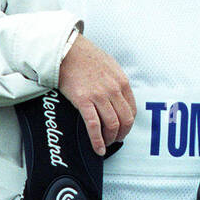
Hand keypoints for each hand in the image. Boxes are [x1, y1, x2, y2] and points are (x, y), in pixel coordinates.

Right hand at [56, 34, 135, 154]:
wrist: (67, 50)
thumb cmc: (86, 56)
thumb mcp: (110, 65)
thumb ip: (116, 81)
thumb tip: (118, 95)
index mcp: (122, 81)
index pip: (132, 109)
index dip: (128, 123)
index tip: (123, 129)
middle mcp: (114, 90)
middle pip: (125, 120)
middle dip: (122, 134)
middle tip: (116, 140)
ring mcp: (100, 96)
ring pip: (112, 125)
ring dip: (110, 138)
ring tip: (106, 144)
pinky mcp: (84, 100)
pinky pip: (94, 125)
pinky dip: (97, 140)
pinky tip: (98, 148)